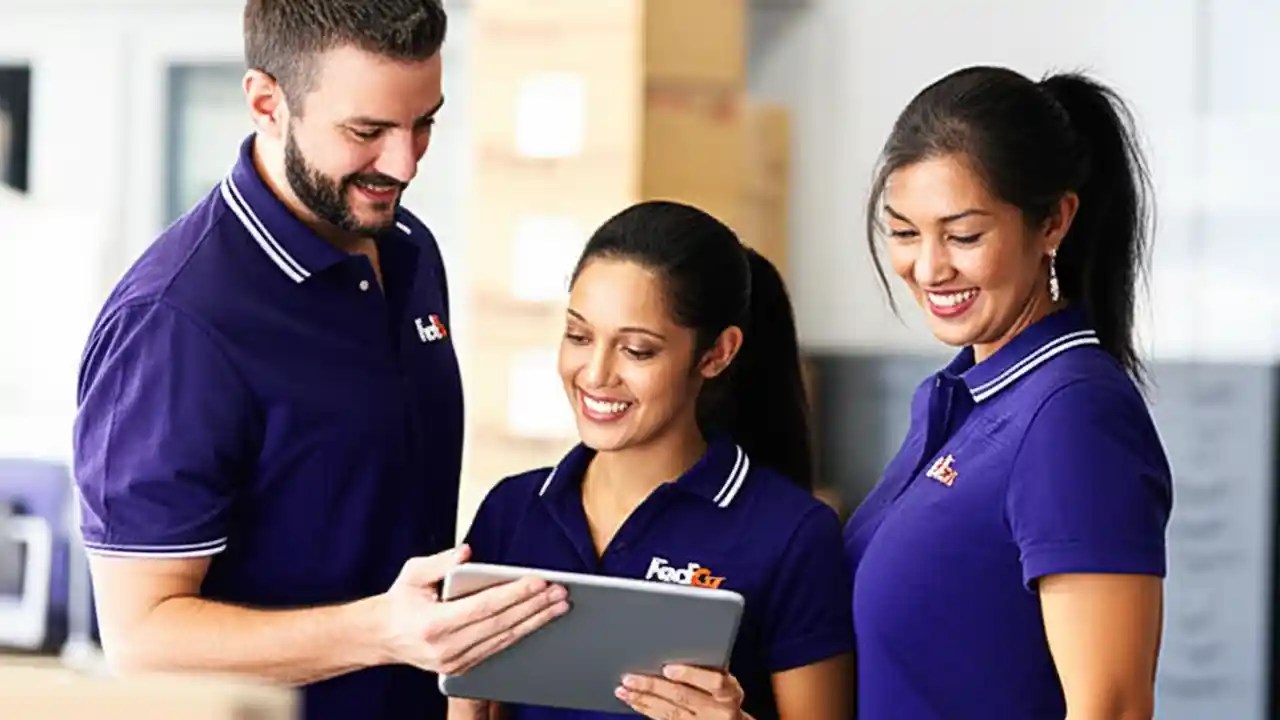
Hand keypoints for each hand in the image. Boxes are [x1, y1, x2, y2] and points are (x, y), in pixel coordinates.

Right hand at [374, 545, 569, 674]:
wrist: (381, 638)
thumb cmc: (399, 603)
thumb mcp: (412, 573)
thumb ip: (440, 561)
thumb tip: (466, 551)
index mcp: (434, 624)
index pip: (484, 607)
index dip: (515, 594)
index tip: (540, 582)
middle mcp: (447, 648)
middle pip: (501, 625)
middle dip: (535, 607)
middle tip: (560, 592)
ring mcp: (456, 662)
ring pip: (504, 639)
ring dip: (535, 622)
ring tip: (558, 606)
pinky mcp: (463, 668)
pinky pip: (498, 649)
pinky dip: (520, 633)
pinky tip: (538, 621)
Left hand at [616, 664, 747, 719]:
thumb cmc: (725, 697)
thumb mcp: (726, 682)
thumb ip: (708, 669)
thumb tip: (674, 648)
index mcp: (730, 693)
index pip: (715, 682)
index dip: (690, 675)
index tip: (668, 668)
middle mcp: (718, 712)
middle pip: (683, 697)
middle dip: (653, 687)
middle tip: (630, 678)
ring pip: (670, 713)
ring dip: (643, 700)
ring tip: (624, 690)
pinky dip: (647, 710)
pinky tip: (635, 702)